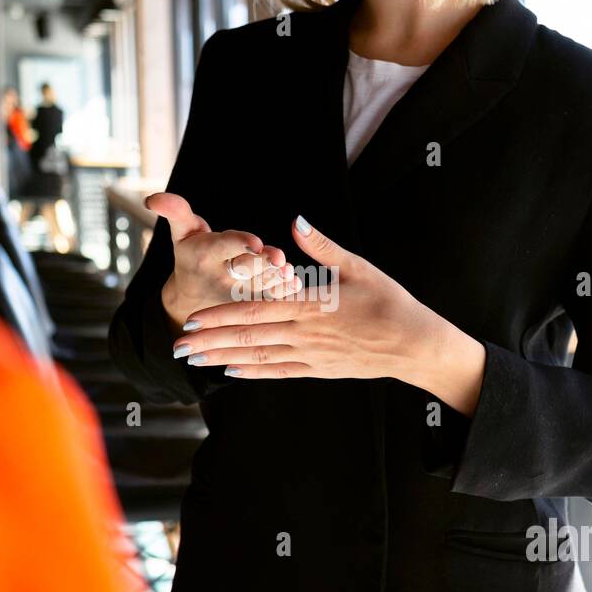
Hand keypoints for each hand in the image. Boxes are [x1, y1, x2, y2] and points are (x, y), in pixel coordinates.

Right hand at [147, 192, 302, 334]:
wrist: (190, 297)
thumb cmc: (192, 255)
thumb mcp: (182, 231)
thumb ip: (175, 211)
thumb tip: (152, 199)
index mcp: (204, 255)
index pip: (224, 246)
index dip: (240, 243)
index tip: (257, 242)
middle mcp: (219, 278)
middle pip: (246, 267)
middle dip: (263, 263)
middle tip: (279, 259)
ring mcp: (234, 296)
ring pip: (259, 286)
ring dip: (275, 280)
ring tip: (288, 272)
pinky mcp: (247, 307)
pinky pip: (266, 300)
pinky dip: (281, 293)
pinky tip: (294, 285)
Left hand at [171, 215, 486, 413]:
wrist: (414, 344)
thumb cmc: (389, 301)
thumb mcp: (358, 267)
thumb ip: (323, 247)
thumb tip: (296, 220)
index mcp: (310, 304)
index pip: (255, 309)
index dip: (220, 314)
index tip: (192, 317)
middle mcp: (304, 332)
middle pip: (248, 337)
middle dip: (209, 342)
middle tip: (177, 346)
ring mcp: (310, 354)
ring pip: (258, 357)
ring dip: (222, 358)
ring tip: (193, 361)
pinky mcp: (318, 368)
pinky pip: (279, 371)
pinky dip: (253, 371)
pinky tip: (231, 371)